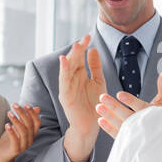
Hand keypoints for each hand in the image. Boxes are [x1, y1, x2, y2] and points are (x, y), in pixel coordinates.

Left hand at [0, 102, 39, 161]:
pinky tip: (6, 125)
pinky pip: (15, 140)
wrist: (3, 155)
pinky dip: (11, 132)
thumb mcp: (19, 127)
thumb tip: (37, 108)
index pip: (37, 122)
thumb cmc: (11, 140)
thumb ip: (27, 118)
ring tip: (9, 113)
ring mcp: (24, 146)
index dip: (32, 113)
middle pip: (29, 125)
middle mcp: (30, 140)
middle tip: (15, 105)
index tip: (25, 104)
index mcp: (33, 134)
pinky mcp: (16, 150)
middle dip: (22, 113)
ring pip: (23, 131)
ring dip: (16, 120)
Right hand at [59, 34, 104, 161]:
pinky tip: (64, 62)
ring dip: (70, 58)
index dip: (83, 47)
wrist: (90, 126)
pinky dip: (64, 72)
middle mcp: (72, 79)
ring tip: (74, 47)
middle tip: (82, 39)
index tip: (88, 36)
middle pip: (72, 61)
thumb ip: (95, 66)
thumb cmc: (94, 104)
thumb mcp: (98, 82)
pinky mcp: (65, 97)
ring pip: (66, 69)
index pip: (80, 57)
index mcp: (79, 75)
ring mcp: (67, 87)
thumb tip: (93, 49)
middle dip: (77, 50)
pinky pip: (63, 82)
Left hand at [95, 71, 161, 137]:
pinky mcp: (129, 139)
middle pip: (127, 114)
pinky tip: (101, 120)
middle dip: (114, 106)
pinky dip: (109, 128)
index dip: (130, 100)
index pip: (140, 106)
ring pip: (120, 124)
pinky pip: (118, 135)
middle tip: (102, 97)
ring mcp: (135, 133)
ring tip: (99, 107)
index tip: (119, 94)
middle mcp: (142, 124)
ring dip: (109, 116)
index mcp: (152, 113)